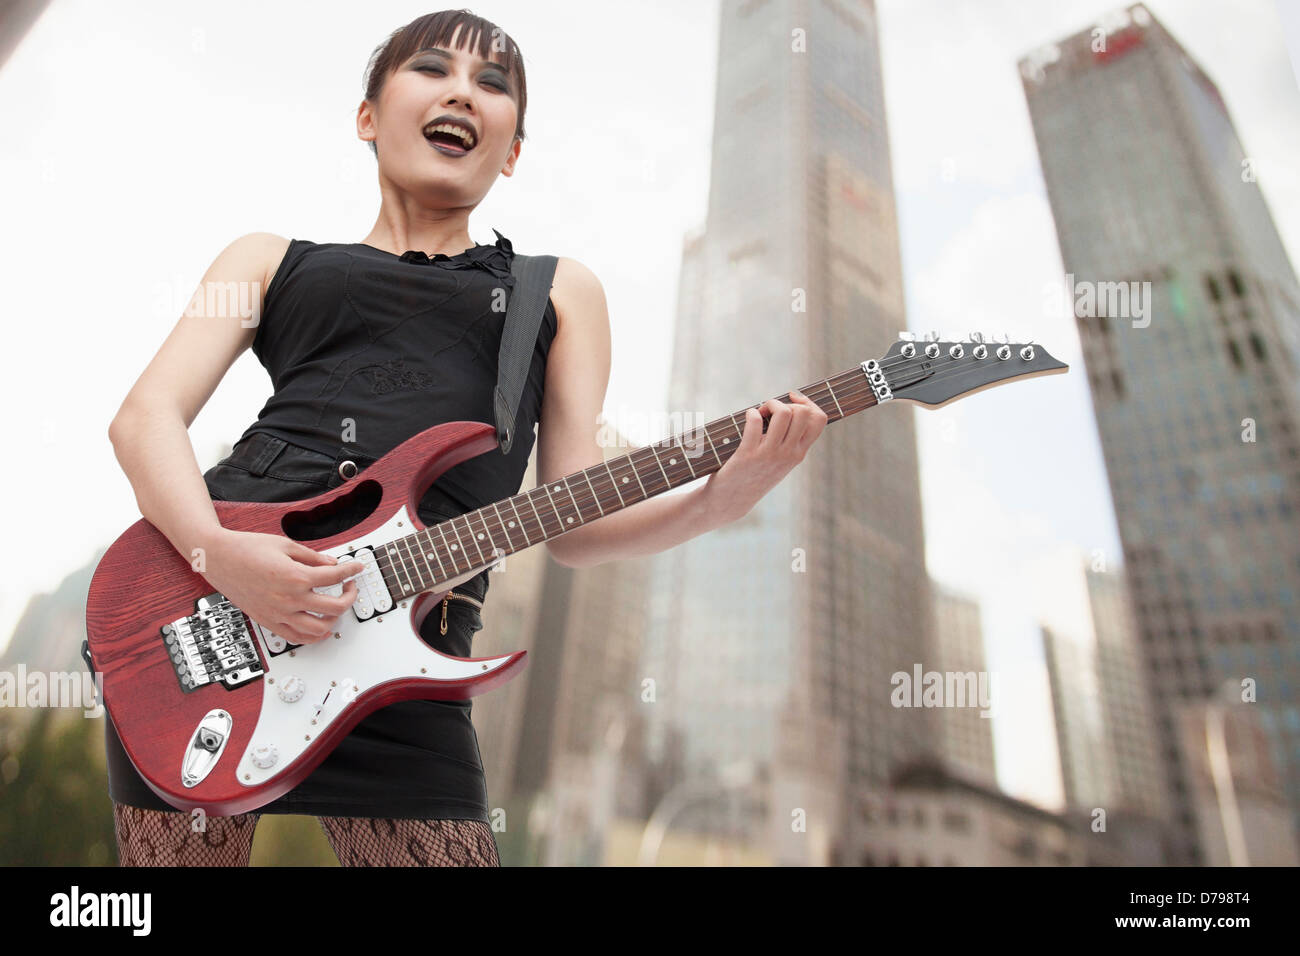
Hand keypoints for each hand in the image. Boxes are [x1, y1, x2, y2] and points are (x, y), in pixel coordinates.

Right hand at [199, 527, 360, 644]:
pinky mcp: (268, 622)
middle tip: (350, 588)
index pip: (335, 577)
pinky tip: (320, 626)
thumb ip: (313, 557)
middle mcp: (288, 598)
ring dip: (334, 620)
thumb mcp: (285, 545)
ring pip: (318, 629)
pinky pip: (296, 638)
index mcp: (294, 576)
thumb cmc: (246, 549)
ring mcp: (278, 614)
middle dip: (349, 597)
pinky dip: (313, 636)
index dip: (351, 570)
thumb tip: (332, 564)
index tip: (356, 568)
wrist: (217, 558)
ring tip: (336, 608)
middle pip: (334, 607)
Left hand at [701, 388, 827, 524]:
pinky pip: (755, 421)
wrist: (733, 500)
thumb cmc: (756, 475)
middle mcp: (788, 454)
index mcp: (799, 454)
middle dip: (786, 403)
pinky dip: (751, 413)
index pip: (819, 420)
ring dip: (770, 404)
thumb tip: (790, 408)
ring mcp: (769, 454)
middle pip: (803, 413)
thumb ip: (790, 441)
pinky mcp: (748, 454)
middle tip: (770, 412)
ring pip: (783, 413)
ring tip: (759, 413)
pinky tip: (747, 419)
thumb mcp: (781, 461)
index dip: (808, 402)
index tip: (793, 400)